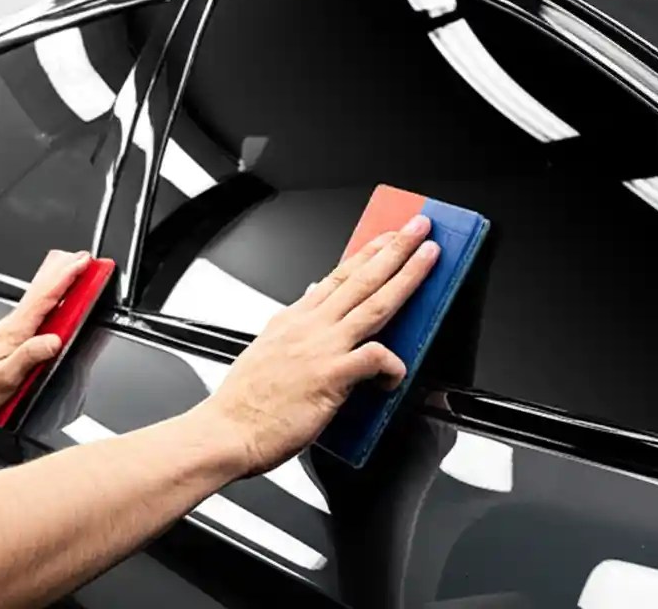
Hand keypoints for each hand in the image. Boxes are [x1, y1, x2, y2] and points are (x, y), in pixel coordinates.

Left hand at [0, 250, 91, 417]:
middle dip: (63, 270)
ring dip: (57, 280)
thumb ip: (30, 356)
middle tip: (82, 257)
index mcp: (15, 331)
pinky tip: (54, 297)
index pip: (45, 297)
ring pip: (38, 296)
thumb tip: (54, 340)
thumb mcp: (6, 377)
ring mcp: (12, 328)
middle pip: (42, 289)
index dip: (66, 277)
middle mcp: (13, 324)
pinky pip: (35, 308)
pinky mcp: (12, 335)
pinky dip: (49, 295)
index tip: (81, 263)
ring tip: (72, 268)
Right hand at [197, 215, 437, 474]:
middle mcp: (310, 325)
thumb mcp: (266, 348)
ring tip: (429, 256)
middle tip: (419, 226)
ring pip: (375, 302)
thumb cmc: (244, 403)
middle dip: (394, 248)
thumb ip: (293, 325)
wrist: (227, 430)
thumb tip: (311, 297)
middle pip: (362, 277)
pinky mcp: (332, 376)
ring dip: (407, 275)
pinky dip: (393, 365)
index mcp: (293, 318)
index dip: (366, 253)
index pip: (338, 275)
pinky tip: (394, 377)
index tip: (387, 237)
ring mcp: (322, 347)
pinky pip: (375, 358)